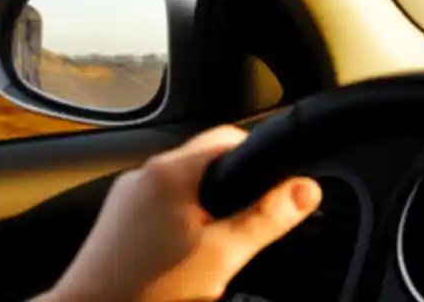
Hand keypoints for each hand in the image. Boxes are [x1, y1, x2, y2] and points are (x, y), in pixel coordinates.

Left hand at [36, 125, 321, 301]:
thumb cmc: (146, 291)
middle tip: (244, 231)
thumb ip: (266, 218)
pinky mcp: (117, 222)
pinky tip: (182, 261)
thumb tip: (306, 189)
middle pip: (207, 164)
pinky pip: (162, 209)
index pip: (230, 137)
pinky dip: (180, 226)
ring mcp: (126, 199)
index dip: (259, 159)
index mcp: (171, 171)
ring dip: (206, 211)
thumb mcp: (222, 256)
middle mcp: (143, 175)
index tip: (274, 187)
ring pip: (184, 189)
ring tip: (211, 252)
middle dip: (232, 192)